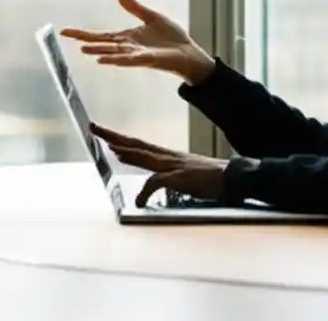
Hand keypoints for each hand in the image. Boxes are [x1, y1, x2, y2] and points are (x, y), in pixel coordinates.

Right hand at [60, 0, 216, 84]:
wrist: (188, 52)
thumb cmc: (172, 38)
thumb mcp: (151, 16)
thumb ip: (134, 7)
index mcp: (126, 37)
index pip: (100, 35)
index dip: (82, 33)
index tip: (64, 31)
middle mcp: (127, 47)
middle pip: (101, 43)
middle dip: (84, 40)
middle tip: (66, 36)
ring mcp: (136, 54)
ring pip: (113, 52)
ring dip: (99, 51)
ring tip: (83, 49)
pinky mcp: (148, 59)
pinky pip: (130, 59)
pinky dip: (118, 59)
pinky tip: (106, 60)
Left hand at [90, 123, 230, 205]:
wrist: (233, 177)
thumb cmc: (209, 178)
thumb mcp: (182, 175)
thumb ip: (164, 175)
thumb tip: (149, 180)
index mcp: (166, 156)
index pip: (138, 144)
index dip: (120, 139)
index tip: (104, 133)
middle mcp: (167, 156)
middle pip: (135, 144)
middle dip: (114, 136)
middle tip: (94, 128)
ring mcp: (173, 165)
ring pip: (144, 155)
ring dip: (125, 151)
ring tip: (108, 147)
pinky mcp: (180, 177)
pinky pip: (158, 182)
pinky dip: (147, 191)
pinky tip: (140, 201)